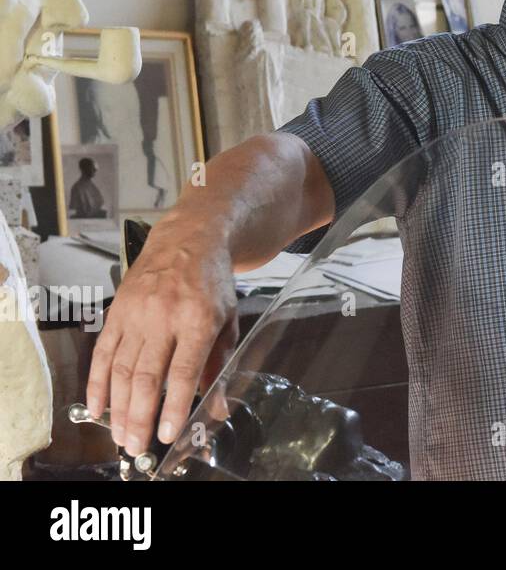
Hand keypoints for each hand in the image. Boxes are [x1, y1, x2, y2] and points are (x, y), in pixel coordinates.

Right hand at [86, 220, 237, 456]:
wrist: (188, 240)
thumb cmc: (212, 283)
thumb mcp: (228, 319)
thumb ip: (219, 364)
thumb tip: (215, 407)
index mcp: (198, 319)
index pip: (182, 371)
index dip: (173, 406)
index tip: (167, 434)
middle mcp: (164, 317)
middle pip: (146, 375)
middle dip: (139, 415)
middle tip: (135, 446)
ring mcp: (136, 314)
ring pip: (121, 368)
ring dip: (118, 407)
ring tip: (119, 435)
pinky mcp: (116, 312)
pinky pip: (103, 352)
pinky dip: (96, 382)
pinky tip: (96, 407)